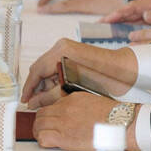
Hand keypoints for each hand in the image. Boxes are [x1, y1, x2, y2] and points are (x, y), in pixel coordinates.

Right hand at [21, 38, 136, 104]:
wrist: (125, 70)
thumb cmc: (104, 78)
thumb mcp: (73, 90)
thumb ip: (51, 96)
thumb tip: (33, 103)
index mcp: (61, 50)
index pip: (36, 70)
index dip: (29, 87)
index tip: (25, 100)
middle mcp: (61, 46)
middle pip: (40, 69)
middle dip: (36, 87)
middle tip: (33, 103)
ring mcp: (66, 48)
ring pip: (47, 69)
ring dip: (45, 85)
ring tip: (44, 101)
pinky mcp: (71, 53)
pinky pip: (55, 67)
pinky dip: (53, 80)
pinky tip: (54, 93)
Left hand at [34, 93, 135, 150]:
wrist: (120, 124)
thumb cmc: (111, 116)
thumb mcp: (91, 101)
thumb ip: (77, 105)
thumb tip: (72, 112)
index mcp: (70, 100)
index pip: (49, 105)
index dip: (47, 114)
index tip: (49, 120)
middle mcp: (63, 109)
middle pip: (41, 115)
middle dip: (40, 122)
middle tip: (43, 129)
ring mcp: (62, 123)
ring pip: (38, 125)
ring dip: (39, 132)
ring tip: (44, 137)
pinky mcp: (64, 138)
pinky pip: (43, 138)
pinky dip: (43, 141)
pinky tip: (48, 143)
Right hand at [102, 0, 150, 25]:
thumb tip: (146, 15)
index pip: (134, 6)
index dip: (119, 13)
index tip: (107, 19)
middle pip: (129, 10)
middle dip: (114, 16)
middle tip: (99, 24)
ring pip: (132, 16)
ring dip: (119, 21)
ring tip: (105, 27)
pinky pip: (138, 21)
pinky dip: (128, 25)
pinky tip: (121, 31)